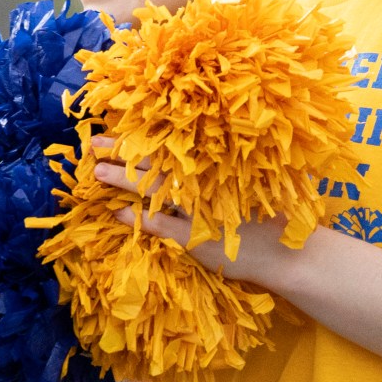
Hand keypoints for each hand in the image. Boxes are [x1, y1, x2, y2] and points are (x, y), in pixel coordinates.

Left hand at [89, 137, 309, 290]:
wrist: (288, 253)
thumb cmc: (273, 216)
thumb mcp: (252, 181)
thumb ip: (226, 166)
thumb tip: (202, 151)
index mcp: (215, 167)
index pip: (171, 145)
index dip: (142, 137)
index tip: (118, 128)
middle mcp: (204, 183)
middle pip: (156, 162)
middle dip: (122, 152)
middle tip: (93, 145)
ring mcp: (197, 210)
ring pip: (153, 189)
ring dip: (123, 180)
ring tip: (98, 172)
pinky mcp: (195, 238)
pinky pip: (159, 225)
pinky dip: (137, 219)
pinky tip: (117, 213)